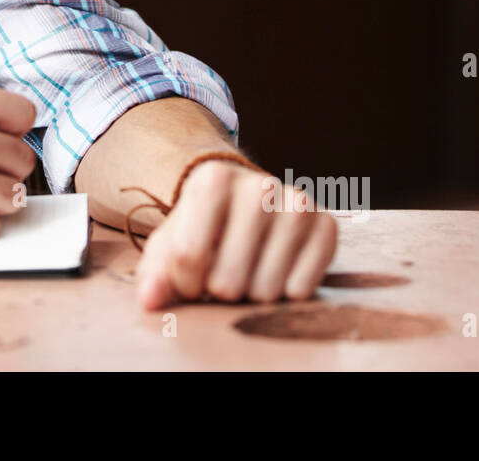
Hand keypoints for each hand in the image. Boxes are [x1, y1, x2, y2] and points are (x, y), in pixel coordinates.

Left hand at [134, 161, 336, 308]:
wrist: (249, 205)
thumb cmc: (204, 230)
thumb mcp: (170, 245)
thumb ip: (154, 274)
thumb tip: (150, 300)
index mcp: (212, 179)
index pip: (187, 257)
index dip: (184, 283)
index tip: (190, 275)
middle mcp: (260, 184)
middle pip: (227, 281)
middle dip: (219, 291)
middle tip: (222, 275)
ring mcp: (298, 204)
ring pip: (266, 291)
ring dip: (252, 295)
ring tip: (248, 271)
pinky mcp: (328, 226)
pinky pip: (302, 290)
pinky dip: (286, 294)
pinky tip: (278, 271)